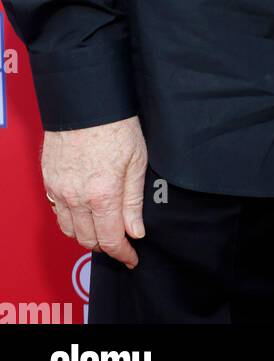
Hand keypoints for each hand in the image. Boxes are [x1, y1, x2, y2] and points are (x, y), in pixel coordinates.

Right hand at [42, 116, 147, 267]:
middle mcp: (77, 198)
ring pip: (70, 230)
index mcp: (102, 195)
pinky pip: (57, 212)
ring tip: (102, 228)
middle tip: (120, 242)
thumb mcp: (137, 161)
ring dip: (86, 235)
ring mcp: (59, 191)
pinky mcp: (49, 181)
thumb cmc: (116, 126)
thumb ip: (133, 201)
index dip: (123, 254)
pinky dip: (70, 219)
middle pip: (88, 240)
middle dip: (106, 246)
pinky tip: (84, 211)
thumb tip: (135, 232)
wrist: (86, 102)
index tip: (132, 258)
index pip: (111, 240)